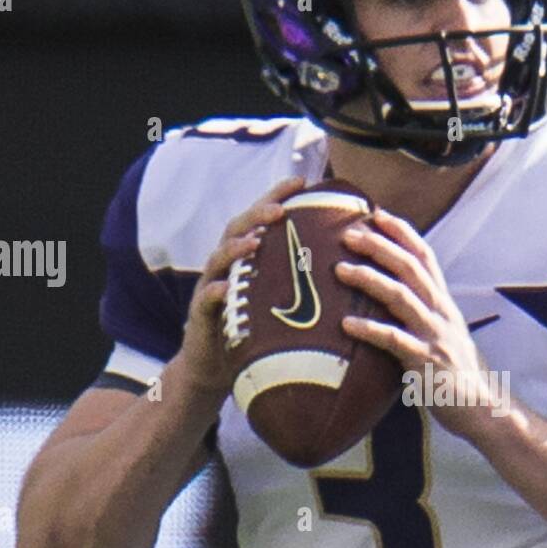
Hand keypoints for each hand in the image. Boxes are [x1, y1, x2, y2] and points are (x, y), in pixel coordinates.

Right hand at [179, 176, 303, 395]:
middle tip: (281, 209)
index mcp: (246, 258)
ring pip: (219, 260)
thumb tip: (345, 264)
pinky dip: (214, 293)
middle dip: (258, 214)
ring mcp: (210, 288)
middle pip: (237, 229)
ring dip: (236, 247)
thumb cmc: (254, 331)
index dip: (277, 196)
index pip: (261, 219)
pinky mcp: (201, 316)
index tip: (302, 181)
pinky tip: (223, 290)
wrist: (213, 367)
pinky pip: (205, 300)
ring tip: (256, 240)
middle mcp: (226, 267)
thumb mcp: (277, 301)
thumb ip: (298, 279)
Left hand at [336, 208, 503, 439]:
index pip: (424, 255)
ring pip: (401, 296)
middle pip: (410, 267)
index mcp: (443, 302)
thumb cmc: (456, 373)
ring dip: (369, 279)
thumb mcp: (442, 334)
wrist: (484, 407)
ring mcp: (434, 335)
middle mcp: (441, 312)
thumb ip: (420, 315)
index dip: (401, 231)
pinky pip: (394, 340)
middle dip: (379, 246)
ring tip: (339, 269)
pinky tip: (345, 324)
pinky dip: (369, 329)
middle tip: (347, 233)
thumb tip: (388, 303)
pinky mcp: (426, 361)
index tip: (376, 212)